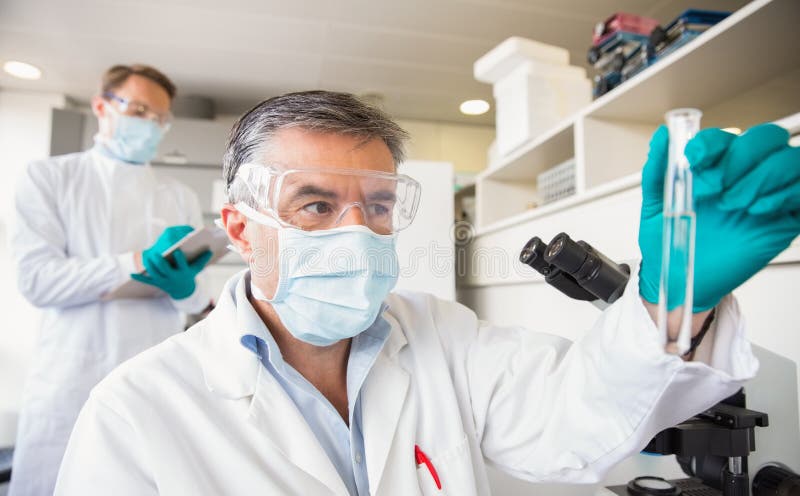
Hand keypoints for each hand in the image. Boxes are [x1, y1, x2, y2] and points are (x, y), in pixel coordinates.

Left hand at [131, 225, 212, 298]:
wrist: (183, 291)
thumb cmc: (189, 274)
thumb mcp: (197, 268)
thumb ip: (202, 258)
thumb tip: (210, 249)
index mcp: (184, 273)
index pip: (182, 266)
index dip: (179, 259)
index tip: (177, 251)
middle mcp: (174, 278)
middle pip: (165, 270)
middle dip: (160, 263)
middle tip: (157, 254)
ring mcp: (164, 281)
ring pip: (155, 274)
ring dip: (150, 267)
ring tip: (147, 257)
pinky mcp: (157, 283)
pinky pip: (147, 281)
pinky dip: (139, 278)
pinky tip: (132, 274)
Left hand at [639, 124, 799, 311]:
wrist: (681, 280)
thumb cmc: (669, 242)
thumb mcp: (654, 206)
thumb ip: (658, 171)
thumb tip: (662, 137)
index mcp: (714, 166)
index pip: (725, 137)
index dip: (712, 142)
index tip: (693, 159)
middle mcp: (744, 175)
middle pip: (766, 138)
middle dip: (741, 157)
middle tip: (717, 187)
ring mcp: (767, 194)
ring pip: (790, 159)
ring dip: (763, 176)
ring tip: (735, 204)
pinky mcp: (785, 218)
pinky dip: (784, 194)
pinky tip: (757, 210)